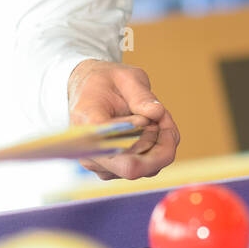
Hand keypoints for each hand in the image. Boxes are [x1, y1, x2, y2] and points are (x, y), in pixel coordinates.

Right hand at [66, 59, 179, 179]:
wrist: (87, 90)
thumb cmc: (104, 82)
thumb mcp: (124, 77)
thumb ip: (141, 95)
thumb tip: (157, 113)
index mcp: (90, 129)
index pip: (122, 156)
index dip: (147, 138)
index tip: (149, 116)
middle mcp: (93, 155)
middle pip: (140, 167)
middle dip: (161, 139)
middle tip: (160, 112)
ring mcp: (105, 167)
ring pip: (150, 167)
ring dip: (161, 142)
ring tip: (150, 114)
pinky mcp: (117, 170)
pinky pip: (150, 166)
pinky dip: (158, 147)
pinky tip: (150, 126)